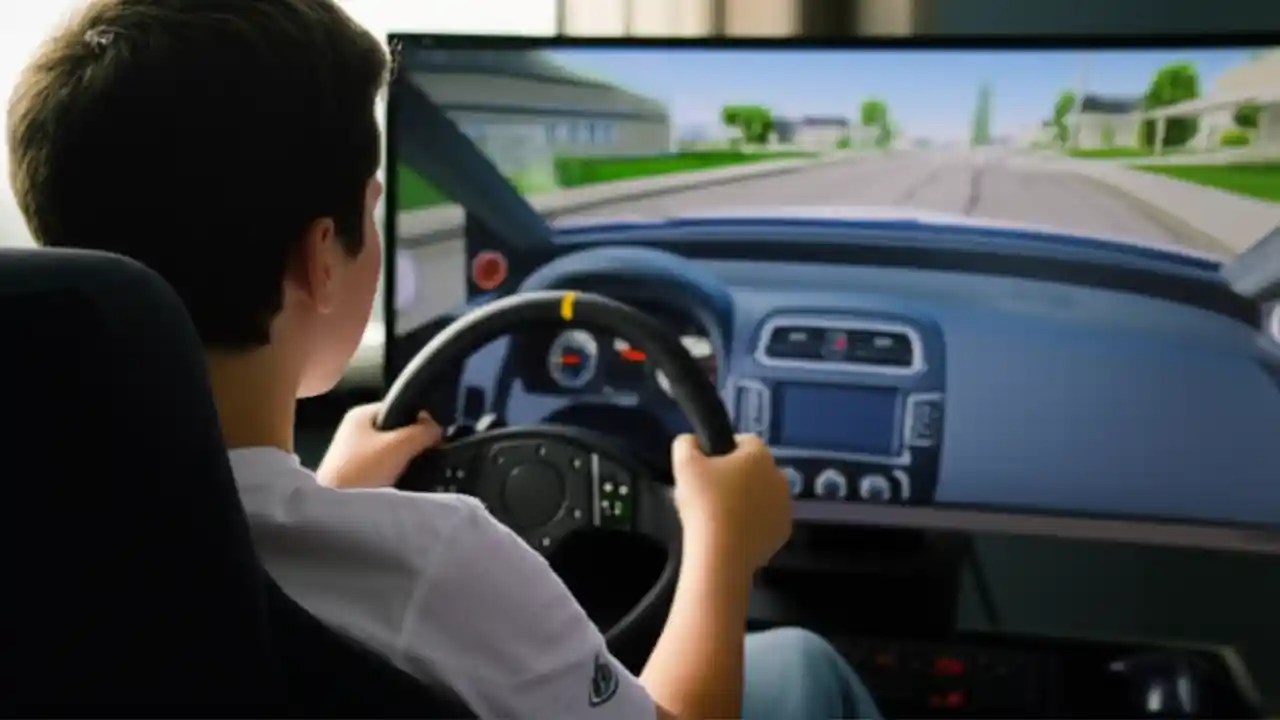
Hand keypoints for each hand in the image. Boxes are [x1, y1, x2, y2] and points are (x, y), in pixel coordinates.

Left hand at [316, 403, 441, 489]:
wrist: (334, 510)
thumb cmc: (362, 471)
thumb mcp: (398, 446)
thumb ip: (422, 432)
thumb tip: (438, 427)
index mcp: (362, 414)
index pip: (400, 406)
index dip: (420, 418)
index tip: (436, 434)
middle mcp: (356, 429)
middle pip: (398, 429)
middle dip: (414, 441)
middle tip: (429, 453)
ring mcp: (355, 453)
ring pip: (393, 450)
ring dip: (406, 459)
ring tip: (418, 468)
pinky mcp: (357, 474)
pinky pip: (386, 467)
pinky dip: (396, 472)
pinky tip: (404, 481)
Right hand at [669, 433, 792, 573]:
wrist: (721, 555)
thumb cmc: (704, 504)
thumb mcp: (684, 464)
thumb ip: (686, 443)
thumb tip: (692, 442)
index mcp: (759, 455)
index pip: (744, 441)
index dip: (724, 451)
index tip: (706, 468)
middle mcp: (779, 476)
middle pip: (755, 470)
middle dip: (738, 476)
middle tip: (710, 493)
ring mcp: (785, 506)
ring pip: (763, 495)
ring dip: (747, 500)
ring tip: (721, 516)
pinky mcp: (783, 532)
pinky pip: (766, 520)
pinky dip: (754, 523)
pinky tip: (734, 533)